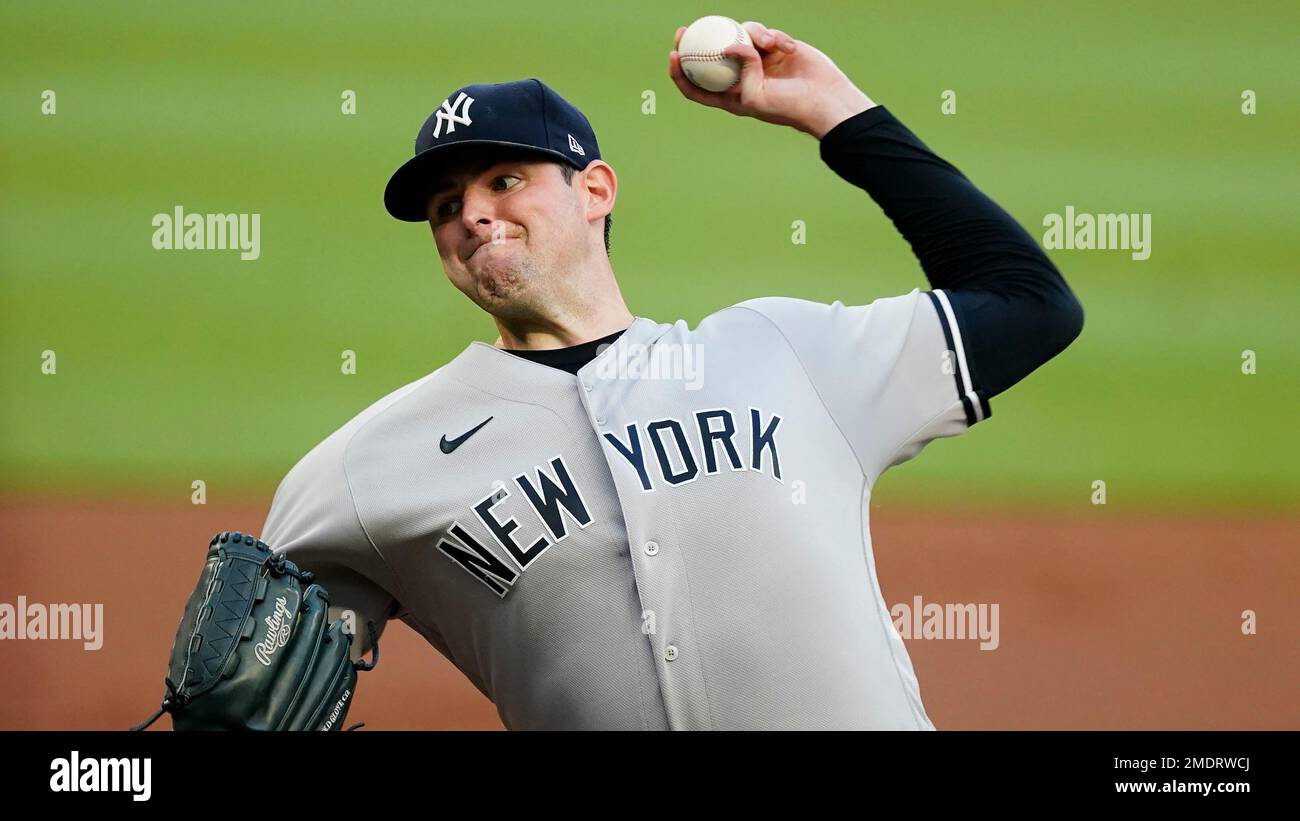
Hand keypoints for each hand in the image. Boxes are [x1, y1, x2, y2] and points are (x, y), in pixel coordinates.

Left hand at [668, 21, 876, 138]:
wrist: (823, 99)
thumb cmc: (789, 107)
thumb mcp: (756, 97)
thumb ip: (742, 71)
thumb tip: (731, 44)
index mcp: (731, 95)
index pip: (698, 86)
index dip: (681, 72)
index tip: (673, 55)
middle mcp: (742, 77)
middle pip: (712, 55)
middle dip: (695, 41)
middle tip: (684, 29)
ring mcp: (760, 61)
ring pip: (742, 37)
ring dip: (754, 35)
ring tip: (770, 44)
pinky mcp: (777, 49)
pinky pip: (767, 33)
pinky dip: (776, 37)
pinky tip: (787, 47)